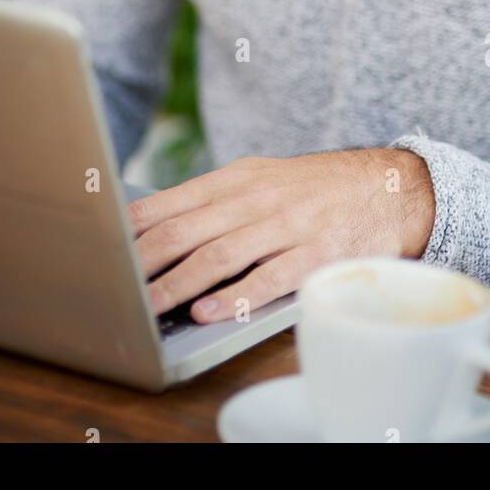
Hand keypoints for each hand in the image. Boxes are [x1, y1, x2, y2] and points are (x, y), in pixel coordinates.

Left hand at [126, 147, 435, 322]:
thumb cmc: (312, 189)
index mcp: (237, 179)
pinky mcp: (317, 254)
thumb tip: (149, 225)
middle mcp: (257, 199)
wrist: (388, 187)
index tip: (101, 249)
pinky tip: (208, 310)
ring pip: (221, 254)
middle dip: (144, 261)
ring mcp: (288, 226)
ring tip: (148, 305)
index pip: (172, 203)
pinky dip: (236, 296)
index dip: (134, 229)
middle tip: (112, 284)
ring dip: (179, 283)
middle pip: (188, 230)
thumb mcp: (260, 179)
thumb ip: (212, 201)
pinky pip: (270, 277)